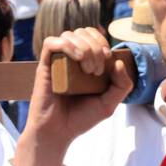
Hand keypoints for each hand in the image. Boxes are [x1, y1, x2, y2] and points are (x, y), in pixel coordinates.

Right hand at [14, 28, 132, 165]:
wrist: (58, 133)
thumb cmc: (81, 118)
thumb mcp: (109, 104)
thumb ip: (121, 85)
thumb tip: (118, 62)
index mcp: (84, 62)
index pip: (93, 35)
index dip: (102, 41)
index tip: (108, 60)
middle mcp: (69, 58)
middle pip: (82, 32)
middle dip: (96, 46)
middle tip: (98, 70)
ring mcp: (57, 61)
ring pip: (69, 34)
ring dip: (85, 47)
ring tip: (88, 70)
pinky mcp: (44, 66)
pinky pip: (51, 43)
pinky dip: (67, 45)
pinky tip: (77, 59)